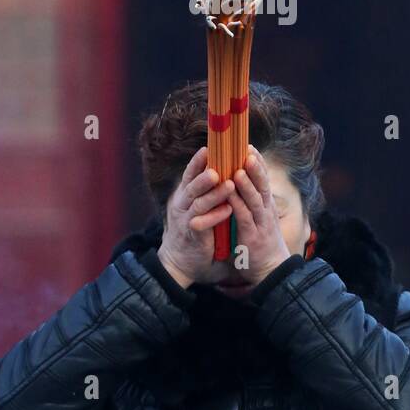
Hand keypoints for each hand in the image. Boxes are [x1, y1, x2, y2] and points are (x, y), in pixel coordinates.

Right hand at [157, 147, 235, 287]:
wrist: (180, 262)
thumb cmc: (194, 230)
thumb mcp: (197, 206)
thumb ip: (206, 191)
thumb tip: (221, 167)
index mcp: (184, 194)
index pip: (190, 173)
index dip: (198, 161)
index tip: (209, 147)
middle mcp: (181, 203)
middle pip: (191, 185)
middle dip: (204, 174)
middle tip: (217, 166)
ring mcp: (184, 219)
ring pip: (198, 202)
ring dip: (214, 193)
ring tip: (229, 184)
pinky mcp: (191, 235)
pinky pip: (202, 223)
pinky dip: (215, 216)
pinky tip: (227, 210)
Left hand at [228, 146, 291, 283]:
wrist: (271, 272)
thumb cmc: (261, 246)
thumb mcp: (259, 221)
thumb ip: (252, 206)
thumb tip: (243, 189)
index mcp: (266, 207)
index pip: (263, 181)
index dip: (258, 164)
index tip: (250, 147)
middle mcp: (266, 212)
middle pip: (263, 184)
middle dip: (256, 166)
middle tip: (248, 149)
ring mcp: (260, 223)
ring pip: (255, 198)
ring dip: (247, 183)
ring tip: (240, 167)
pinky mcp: (253, 236)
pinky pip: (244, 217)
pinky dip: (238, 204)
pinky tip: (231, 194)